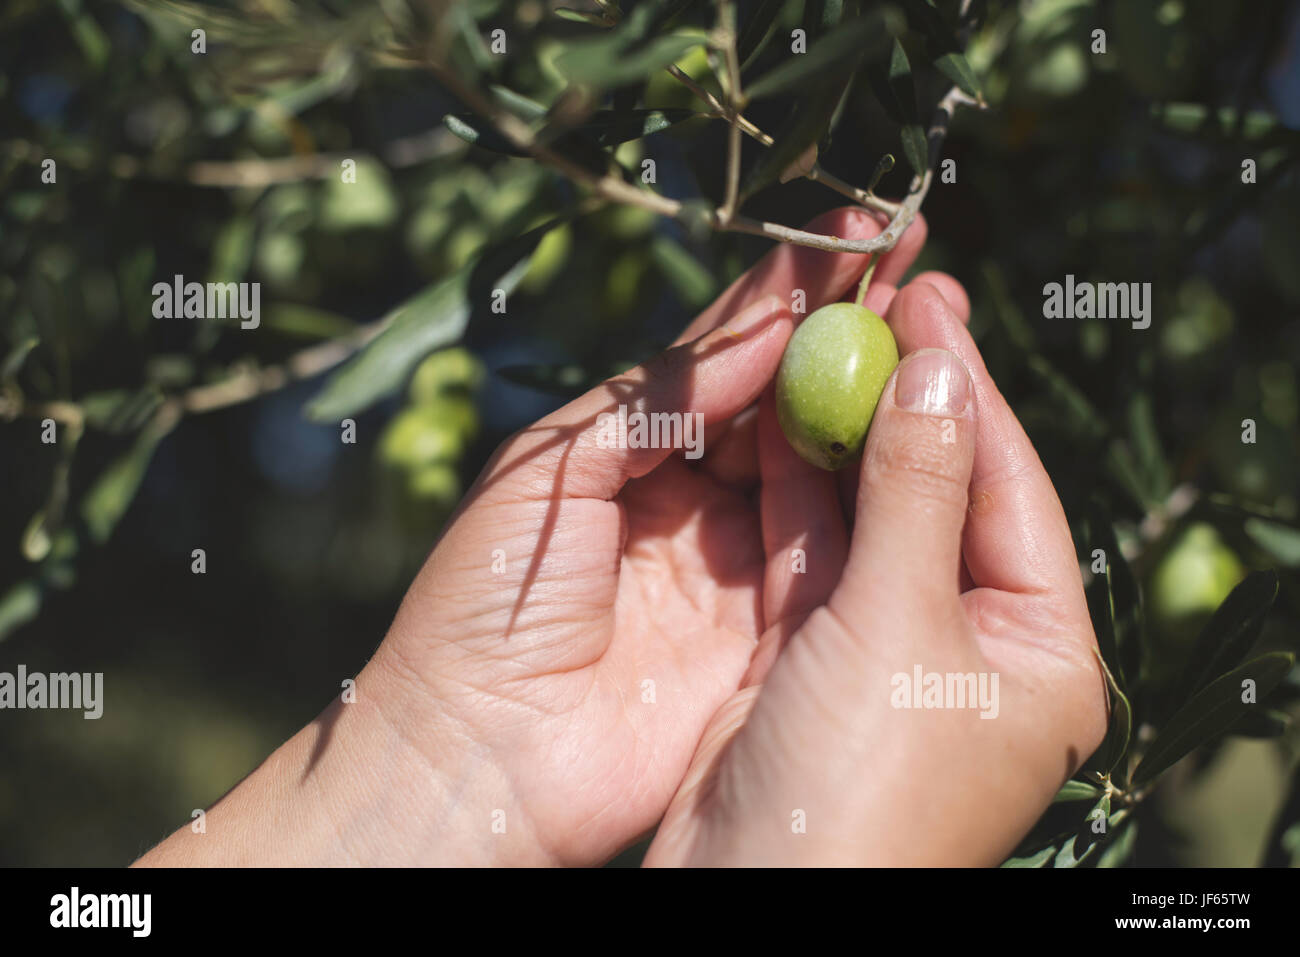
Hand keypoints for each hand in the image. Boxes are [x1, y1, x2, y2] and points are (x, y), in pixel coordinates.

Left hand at [357, 207, 950, 864]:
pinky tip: (910, 421)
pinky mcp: (769, 629)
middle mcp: (694, 498)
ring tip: (930, 315)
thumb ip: (656, 401)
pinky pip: (830, 549)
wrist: (479, 752)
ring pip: (817, 466)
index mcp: (631, 449)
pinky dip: (869, 488)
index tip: (854, 230)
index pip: (723, 357)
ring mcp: (736, 563)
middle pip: (784, 401)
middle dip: (845, 329)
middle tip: (913, 256)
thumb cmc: (484, 601)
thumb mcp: (551, 470)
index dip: (786, 293)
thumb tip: (757, 332)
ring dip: (869, 394)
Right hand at [644, 281, 1108, 865]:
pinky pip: (815, 554)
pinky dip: (798, 491)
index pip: (1013, 489)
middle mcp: (974, 648)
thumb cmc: (859, 780)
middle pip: (945, 493)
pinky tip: (784, 419)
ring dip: (847, 435)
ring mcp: (891, 651)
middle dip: (910, 402)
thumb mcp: (900, 623)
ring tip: (830, 337)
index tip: (931, 302)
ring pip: (873, 517)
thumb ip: (918, 491)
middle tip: (884, 300)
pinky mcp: (816, 657)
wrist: (754, 895)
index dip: (968, 391)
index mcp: (1039, 652)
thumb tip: (938, 374)